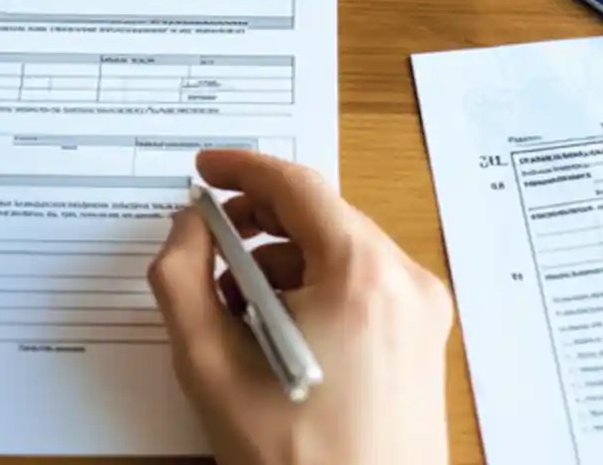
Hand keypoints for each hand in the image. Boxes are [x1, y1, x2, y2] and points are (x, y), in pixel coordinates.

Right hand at [148, 150, 453, 464]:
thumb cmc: (296, 461)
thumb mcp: (209, 363)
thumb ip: (180, 277)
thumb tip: (189, 227)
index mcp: (362, 277)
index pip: (297, 186)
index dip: (242, 168)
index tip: (204, 169)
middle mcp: (405, 283)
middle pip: (320, 215)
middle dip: (256, 224)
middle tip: (208, 248)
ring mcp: (421, 312)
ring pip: (338, 250)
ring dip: (280, 262)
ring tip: (235, 311)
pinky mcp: (421, 338)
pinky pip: (360, 285)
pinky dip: (312, 289)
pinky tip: (275, 331)